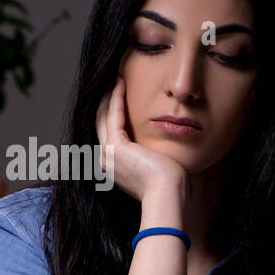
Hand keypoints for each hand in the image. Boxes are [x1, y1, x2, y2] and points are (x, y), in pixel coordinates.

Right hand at [95, 76, 188, 203]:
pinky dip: (116, 98)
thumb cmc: (171, 186)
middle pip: (102, 123)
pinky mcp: (114, 147)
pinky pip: (113, 115)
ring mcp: (108, 154)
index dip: (114, 113)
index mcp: (116, 167)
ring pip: (104, 116)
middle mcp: (107, 161)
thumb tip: (167, 150)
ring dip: (110, 95)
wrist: (168, 196)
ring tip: (116, 78)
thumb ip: (157, 155)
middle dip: (107, 101)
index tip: (122, 95)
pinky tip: (121, 83)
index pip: (112, 134)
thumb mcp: (161, 166)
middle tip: (114, 81)